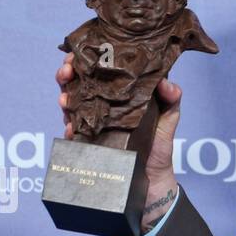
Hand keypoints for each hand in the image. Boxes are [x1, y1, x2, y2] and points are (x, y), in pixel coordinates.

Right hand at [55, 53, 181, 233]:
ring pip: (69, 103)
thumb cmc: (159, 146)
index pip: (98, 68)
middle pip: (76, 81)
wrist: (152, 180)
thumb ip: (171, 99)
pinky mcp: (87, 143)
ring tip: (66, 99)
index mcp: (118, 92)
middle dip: (66, 73)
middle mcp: (101, 104)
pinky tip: (71, 126)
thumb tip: (167, 84)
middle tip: (67, 72)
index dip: (86, 57)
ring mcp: (91, 122)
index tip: (80, 54)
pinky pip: (71, 132)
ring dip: (64, 97)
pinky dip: (68, 127)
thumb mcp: (168, 118)